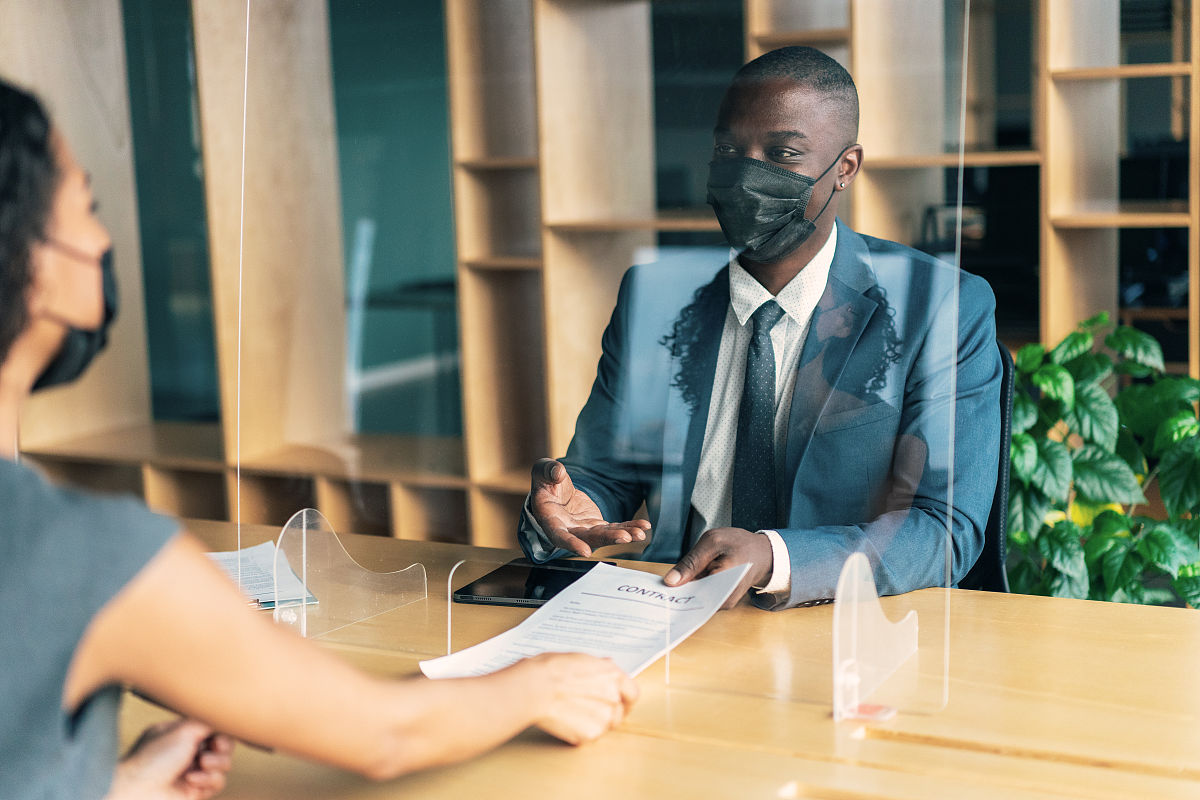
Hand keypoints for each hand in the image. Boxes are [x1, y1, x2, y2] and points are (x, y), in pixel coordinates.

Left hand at [108, 718, 233, 799]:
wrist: (137, 792)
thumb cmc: (153, 758)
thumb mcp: (183, 730)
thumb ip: (209, 720)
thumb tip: (226, 715)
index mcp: (180, 734)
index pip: (212, 728)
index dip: (221, 731)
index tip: (217, 734)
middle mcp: (187, 752)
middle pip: (224, 746)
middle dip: (222, 747)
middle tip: (215, 748)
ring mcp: (191, 772)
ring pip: (224, 765)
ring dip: (216, 764)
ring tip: (201, 764)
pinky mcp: (195, 791)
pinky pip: (217, 783)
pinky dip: (208, 780)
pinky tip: (192, 780)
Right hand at [516, 652, 638, 744]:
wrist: (535, 688)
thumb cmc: (552, 670)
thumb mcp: (581, 659)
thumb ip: (599, 668)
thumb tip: (605, 669)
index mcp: (614, 676)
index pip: (632, 694)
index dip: (625, 699)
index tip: (618, 702)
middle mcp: (613, 698)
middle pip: (619, 713)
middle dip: (606, 712)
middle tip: (586, 708)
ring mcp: (603, 719)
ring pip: (604, 726)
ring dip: (592, 722)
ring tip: (571, 711)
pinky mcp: (589, 735)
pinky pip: (588, 736)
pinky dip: (578, 731)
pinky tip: (564, 719)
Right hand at [530, 458, 650, 556]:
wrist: (555, 491)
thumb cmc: (545, 481)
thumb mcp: (542, 471)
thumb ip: (548, 471)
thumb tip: (558, 471)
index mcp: (550, 520)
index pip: (560, 536)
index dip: (572, 544)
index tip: (585, 552)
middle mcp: (568, 530)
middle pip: (589, 538)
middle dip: (608, 539)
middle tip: (625, 537)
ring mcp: (584, 529)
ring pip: (605, 535)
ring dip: (623, 535)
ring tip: (640, 534)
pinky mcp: (597, 525)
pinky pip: (615, 528)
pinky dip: (629, 527)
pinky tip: (643, 526)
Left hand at [663, 527, 772, 609]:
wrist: (762, 553)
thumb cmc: (739, 544)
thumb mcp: (713, 542)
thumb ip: (691, 561)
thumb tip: (670, 581)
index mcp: (724, 584)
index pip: (692, 595)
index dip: (673, 593)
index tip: (657, 591)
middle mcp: (724, 600)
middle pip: (692, 600)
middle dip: (676, 592)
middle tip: (657, 586)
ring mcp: (723, 603)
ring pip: (695, 599)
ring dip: (684, 590)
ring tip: (671, 581)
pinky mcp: (720, 601)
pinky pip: (701, 596)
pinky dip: (692, 588)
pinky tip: (684, 581)